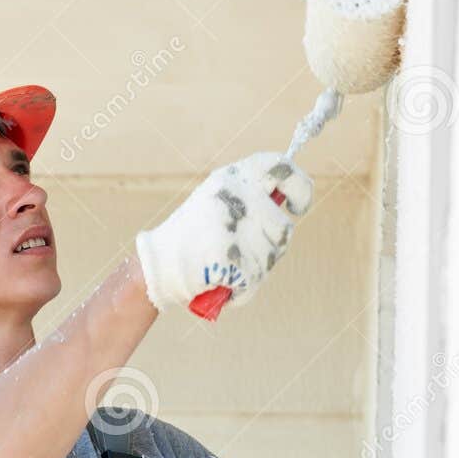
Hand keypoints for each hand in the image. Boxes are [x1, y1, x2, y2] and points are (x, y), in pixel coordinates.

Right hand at [135, 151, 313, 317]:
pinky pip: (256, 278)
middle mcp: (237, 197)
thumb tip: (287, 200)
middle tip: (248, 253)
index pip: (282, 168)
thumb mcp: (217, 200)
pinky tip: (223, 283)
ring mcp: (236, 227)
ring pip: (273, 255)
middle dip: (272, 245)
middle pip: (283, 226)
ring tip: (230, 267)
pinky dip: (243, 289)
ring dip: (258, 268)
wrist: (159, 265)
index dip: (300, 186)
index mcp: (233, 177)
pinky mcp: (233, 257)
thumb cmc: (191, 236)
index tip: (298, 206)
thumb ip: (250, 195)